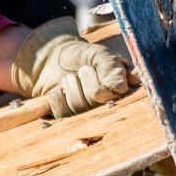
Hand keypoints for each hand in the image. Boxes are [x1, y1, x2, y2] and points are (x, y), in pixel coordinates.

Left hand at [9, 17, 132, 116]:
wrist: (53, 60)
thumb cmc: (81, 56)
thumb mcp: (98, 54)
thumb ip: (111, 67)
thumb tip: (121, 89)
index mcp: (122, 89)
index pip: (120, 91)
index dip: (107, 80)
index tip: (94, 68)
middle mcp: (109, 106)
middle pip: (98, 96)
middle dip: (86, 77)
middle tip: (82, 70)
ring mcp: (89, 117)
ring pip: (80, 106)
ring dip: (71, 85)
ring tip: (71, 78)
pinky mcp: (69, 121)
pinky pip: (63, 113)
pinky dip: (58, 96)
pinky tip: (61, 91)